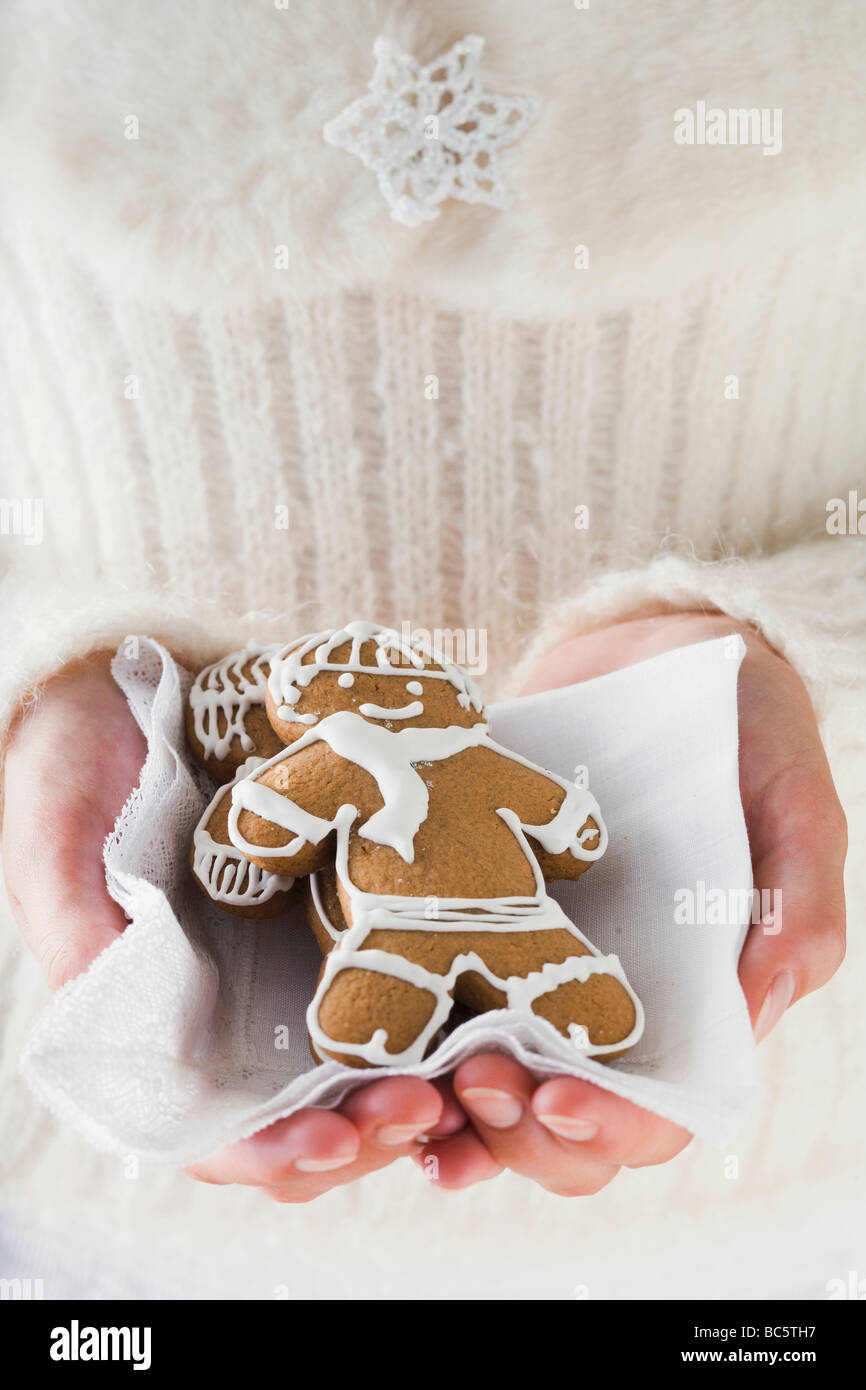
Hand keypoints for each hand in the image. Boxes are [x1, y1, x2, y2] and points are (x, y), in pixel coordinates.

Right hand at [1, 654, 465, 1201]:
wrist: (122, 694)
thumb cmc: (74, 778)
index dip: (277, 1150)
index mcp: (168, 1029)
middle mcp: (245, 1017)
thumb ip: (77, 928)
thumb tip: (100, 1004)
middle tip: (425, 1106)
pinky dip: (456, 1001)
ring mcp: (305, 969)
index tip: (330, 1138)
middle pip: (319, 1117)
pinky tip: (499, 995)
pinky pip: (417, 972)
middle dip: (372, 1127)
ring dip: (428, 1082)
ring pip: (377, 1065)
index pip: (225, 1134)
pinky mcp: (359, 912)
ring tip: (477, 1066)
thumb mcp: (57, 847)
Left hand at [414, 611, 846, 1194]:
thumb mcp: (795, 811)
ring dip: (450, 1111)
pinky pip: (426, 1014)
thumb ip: (802, 908)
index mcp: (691, 1010)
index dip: (609, 1127)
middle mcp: (605, 1012)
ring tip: (413, 1086)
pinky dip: (401, 1058)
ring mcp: (528, 974)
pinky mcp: (464, 926)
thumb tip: (760, 1009)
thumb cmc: (746, 742)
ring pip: (488, 1092)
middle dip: (517, 1127)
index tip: (562, 1096)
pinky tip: (371, 1067)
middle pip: (562, 1128)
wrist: (654, 660)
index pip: (655, 1114)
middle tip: (479, 1076)